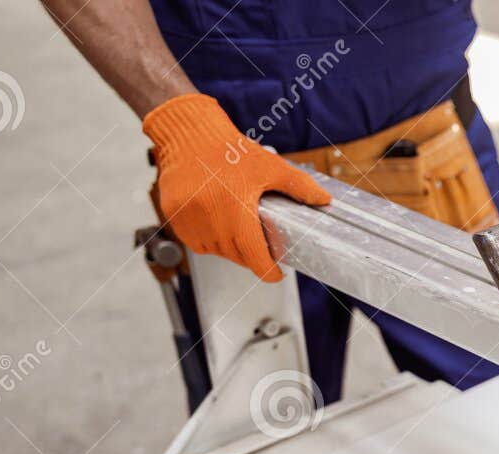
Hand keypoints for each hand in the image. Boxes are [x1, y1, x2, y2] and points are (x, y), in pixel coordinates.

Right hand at [142, 93, 330, 281]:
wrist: (188, 134)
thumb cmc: (228, 149)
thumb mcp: (270, 167)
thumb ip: (299, 186)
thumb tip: (325, 200)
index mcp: (236, 211)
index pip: (254, 257)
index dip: (268, 271)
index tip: (276, 274)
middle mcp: (210, 219)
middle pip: (237, 256)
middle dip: (251, 255)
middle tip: (259, 243)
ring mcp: (188, 219)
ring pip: (215, 250)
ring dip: (228, 247)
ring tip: (236, 227)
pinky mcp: (173, 216)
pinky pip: (195, 241)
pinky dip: (207, 239)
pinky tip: (216, 223)